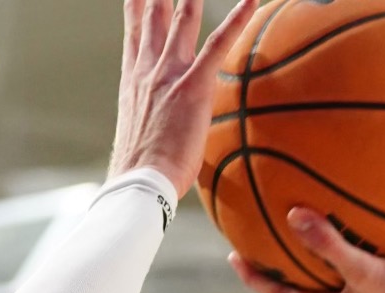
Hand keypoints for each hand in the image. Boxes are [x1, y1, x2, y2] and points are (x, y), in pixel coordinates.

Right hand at [110, 0, 257, 191]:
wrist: (140, 183)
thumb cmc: (143, 173)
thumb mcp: (144, 138)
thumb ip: (156, 123)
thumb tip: (167, 134)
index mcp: (134, 82)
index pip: (135, 35)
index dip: (136, 9)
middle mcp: (148, 70)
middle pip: (153, 17)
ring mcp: (169, 75)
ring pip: (182, 20)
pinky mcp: (193, 87)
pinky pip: (218, 44)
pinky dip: (237, 20)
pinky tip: (251, 1)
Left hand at [229, 208, 384, 292]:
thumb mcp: (365, 271)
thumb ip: (329, 245)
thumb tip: (294, 215)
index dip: (255, 278)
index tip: (235, 256)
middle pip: (299, 286)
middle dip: (280, 263)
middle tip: (261, 236)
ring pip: (330, 275)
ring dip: (316, 252)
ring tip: (307, 221)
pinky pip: (361, 262)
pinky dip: (354, 242)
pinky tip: (363, 216)